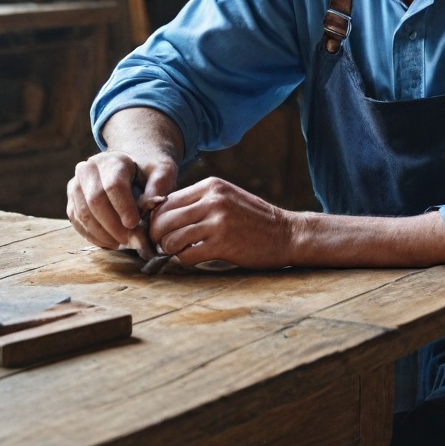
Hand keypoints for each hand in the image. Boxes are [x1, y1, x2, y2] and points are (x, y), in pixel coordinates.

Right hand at [67, 150, 176, 249]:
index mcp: (113, 160)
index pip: (114, 185)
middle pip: (95, 201)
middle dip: (114, 226)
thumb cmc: (148, 172)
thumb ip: (159, 186)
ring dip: (103, 234)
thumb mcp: (161, 172)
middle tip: (131, 241)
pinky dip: (93, 236)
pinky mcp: (71, 200)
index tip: (135, 224)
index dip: (123, 207)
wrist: (131, 170)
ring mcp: (76, 184)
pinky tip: (111, 243)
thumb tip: (153, 203)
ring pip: (83, 214)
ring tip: (123, 244)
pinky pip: (77, 222)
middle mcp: (89, 169)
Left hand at [149, 177, 296, 268]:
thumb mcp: (226, 198)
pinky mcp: (222, 244)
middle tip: (162, 245)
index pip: (166, 201)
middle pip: (163, 219)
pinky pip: (186, 254)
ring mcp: (218, 221)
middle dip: (157, 235)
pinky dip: (184, 259)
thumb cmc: (254, 219)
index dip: (156, 219)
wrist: (287, 233)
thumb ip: (199, 202)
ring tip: (179, 251)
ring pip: (171, 238)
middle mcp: (213, 200)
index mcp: (211, 186)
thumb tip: (161, 214)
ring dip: (169, 249)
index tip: (160, 230)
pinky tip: (194, 257)